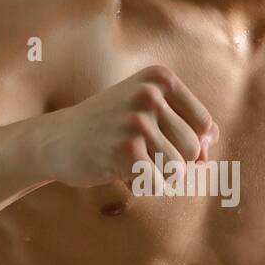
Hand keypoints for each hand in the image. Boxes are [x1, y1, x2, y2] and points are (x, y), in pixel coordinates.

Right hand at [39, 64, 218, 189]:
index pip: (204, 124)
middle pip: (193, 149)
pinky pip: (156, 183)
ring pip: (178, 169)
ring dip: (157, 176)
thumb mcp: (146, 112)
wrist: (56, 139)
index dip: (192, 146)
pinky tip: (118, 171)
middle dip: (172, 163)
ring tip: (131, 163)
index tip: (163, 146)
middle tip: (142, 157)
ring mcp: (137, 121)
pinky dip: (140, 186)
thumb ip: (183, 127)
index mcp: (160, 78)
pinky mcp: (125, 149)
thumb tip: (208, 152)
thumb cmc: (109, 129)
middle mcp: (150, 94)